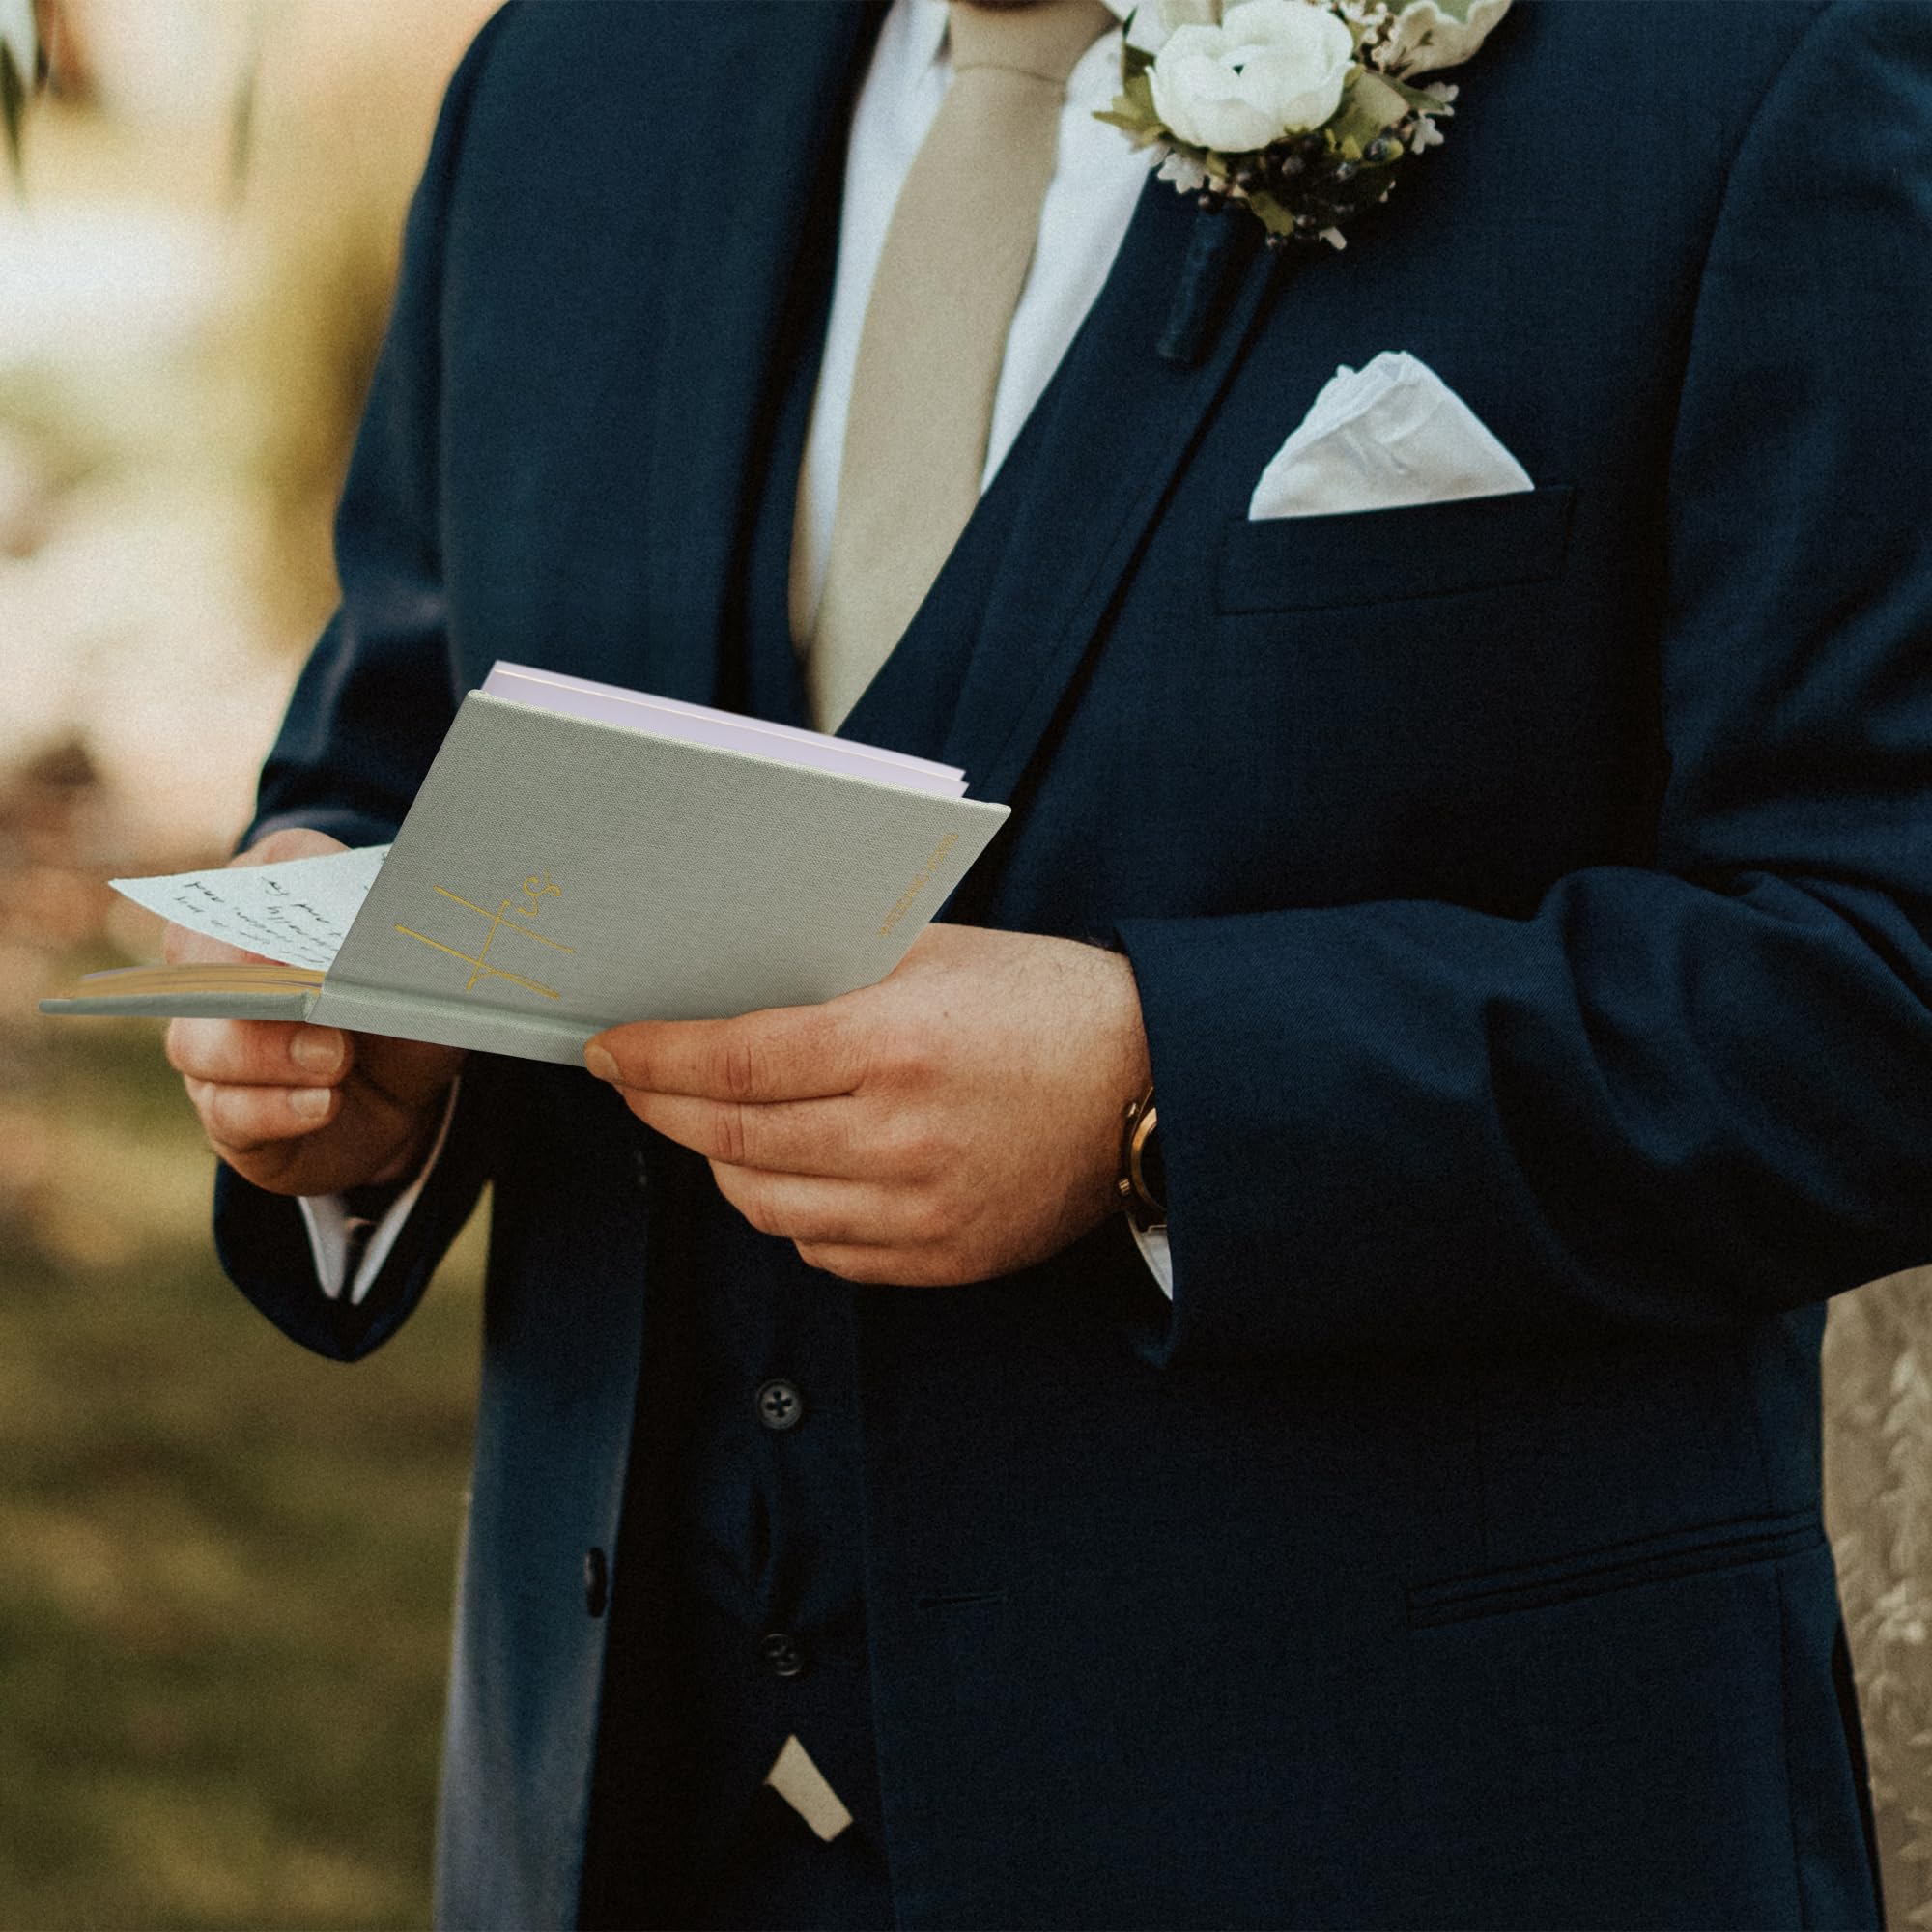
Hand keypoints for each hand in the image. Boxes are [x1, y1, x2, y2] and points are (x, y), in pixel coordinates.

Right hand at [164, 827, 464, 1196]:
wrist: (403, 1097)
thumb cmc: (406, 1011)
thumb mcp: (429, 979)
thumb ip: (419, 951)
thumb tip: (421, 933)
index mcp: (288, 899)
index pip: (281, 864)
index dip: (296, 880)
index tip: (326, 905)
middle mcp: (228, 961)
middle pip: (207, 954)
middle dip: (256, 975)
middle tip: (315, 995)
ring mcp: (213, 1039)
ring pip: (199, 1042)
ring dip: (268, 1052)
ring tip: (335, 1058)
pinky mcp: (224, 1110)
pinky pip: (225, 1111)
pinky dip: (275, 1109)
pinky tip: (321, 1104)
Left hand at [585, 923, 1149, 1284]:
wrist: (1157, 1081)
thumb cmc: (1050, 1002)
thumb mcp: (941, 955)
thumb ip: (836, 972)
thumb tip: (731, 990)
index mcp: (896, 1046)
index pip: (731, 1065)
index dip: (655, 1059)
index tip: (612, 1050)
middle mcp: (902, 1140)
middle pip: (734, 1143)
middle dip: (665, 1113)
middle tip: (637, 1086)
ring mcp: (924, 1213)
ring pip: (769, 1209)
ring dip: (721, 1167)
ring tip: (712, 1129)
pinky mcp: (946, 1261)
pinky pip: (828, 1253)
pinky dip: (791, 1214)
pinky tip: (792, 1173)